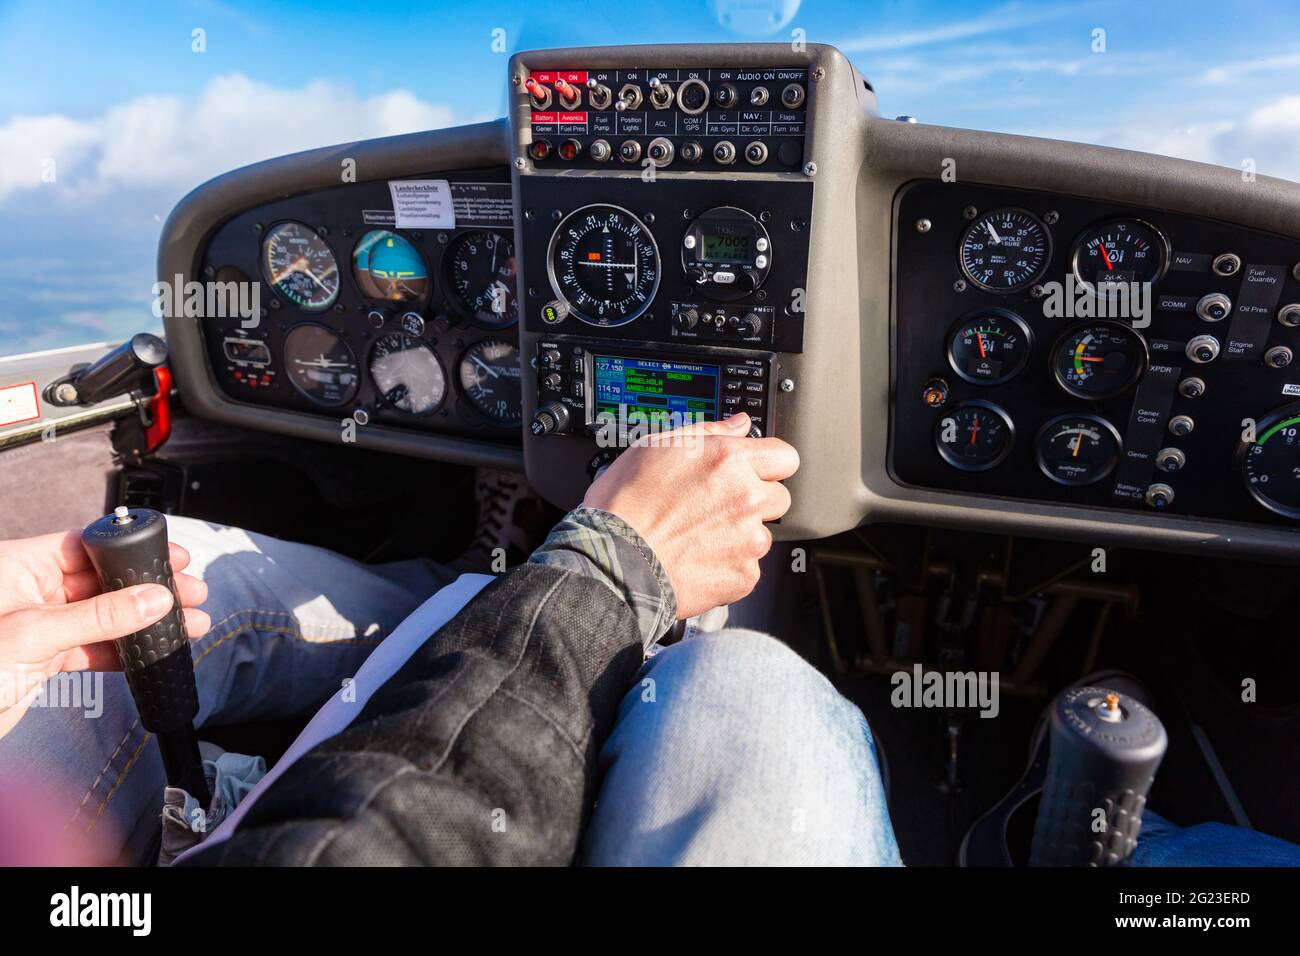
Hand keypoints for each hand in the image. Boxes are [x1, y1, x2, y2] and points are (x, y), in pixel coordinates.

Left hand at [0, 530, 209, 737]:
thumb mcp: (34, 635)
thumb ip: (98, 617)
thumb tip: (153, 598)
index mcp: (17, 567)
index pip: (85, 546)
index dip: (131, 550)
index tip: (171, 556)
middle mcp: (29, 591)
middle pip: (102, 580)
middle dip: (149, 587)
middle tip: (190, 591)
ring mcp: (39, 625)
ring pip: (104, 615)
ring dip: (146, 621)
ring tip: (188, 622)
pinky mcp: (45, 657)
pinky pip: (94, 646)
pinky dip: (126, 650)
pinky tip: (154, 650)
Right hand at [584, 412, 798, 618]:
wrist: (613, 562)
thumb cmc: (625, 507)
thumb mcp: (654, 447)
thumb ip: (707, 432)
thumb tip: (738, 424)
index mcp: (728, 460)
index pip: (785, 456)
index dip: (769, 464)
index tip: (757, 473)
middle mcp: (746, 497)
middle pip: (779, 497)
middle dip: (756, 501)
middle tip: (719, 508)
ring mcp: (748, 538)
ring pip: (763, 534)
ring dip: (741, 536)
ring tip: (701, 537)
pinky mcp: (744, 575)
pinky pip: (748, 567)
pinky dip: (729, 566)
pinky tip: (699, 559)